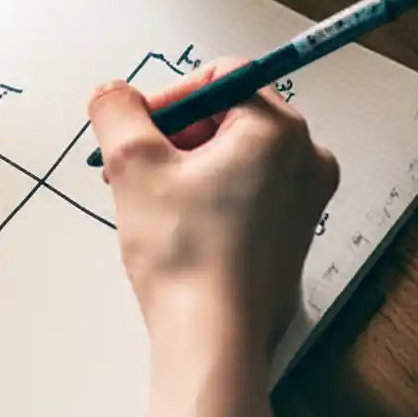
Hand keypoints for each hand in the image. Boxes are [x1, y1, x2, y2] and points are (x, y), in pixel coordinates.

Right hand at [90, 59, 337, 416]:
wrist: (213, 339)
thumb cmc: (184, 253)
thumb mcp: (134, 165)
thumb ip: (117, 112)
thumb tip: (112, 93)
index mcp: (277, 130)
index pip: (218, 77)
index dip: (166, 97)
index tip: (134, 132)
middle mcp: (305, 158)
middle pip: (226, 114)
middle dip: (171, 135)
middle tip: (131, 168)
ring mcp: (305, 198)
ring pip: (231, 155)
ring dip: (183, 166)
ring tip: (147, 201)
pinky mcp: (292, 233)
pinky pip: (244, 190)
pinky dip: (206, 194)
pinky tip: (174, 226)